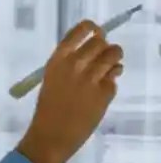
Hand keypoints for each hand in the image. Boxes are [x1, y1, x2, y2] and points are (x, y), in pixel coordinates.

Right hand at [16, 20, 123, 162]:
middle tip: (104, 55)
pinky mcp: (105, 92)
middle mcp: (75, 64)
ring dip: (114, 59)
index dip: (92, 28)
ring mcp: (91, 78)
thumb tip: (94, 52)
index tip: (96, 31)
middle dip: (106, 46)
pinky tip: (102, 90)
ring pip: (114, 55)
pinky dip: (111, 82)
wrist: (52, 134)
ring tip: (110, 67)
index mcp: (57, 60)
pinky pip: (114, 79)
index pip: (80, 31)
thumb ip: (70, 64)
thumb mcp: (52, 79)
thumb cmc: (48, 108)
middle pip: (100, 42)